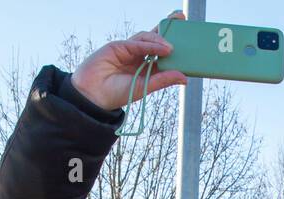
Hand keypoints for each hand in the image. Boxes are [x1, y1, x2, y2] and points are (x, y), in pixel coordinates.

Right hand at [69, 22, 186, 110]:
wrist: (93, 95)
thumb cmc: (116, 94)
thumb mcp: (144, 87)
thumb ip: (163, 80)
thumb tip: (185, 77)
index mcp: (147, 67)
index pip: (164, 53)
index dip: (176, 45)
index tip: (190, 40)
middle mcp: (140, 56)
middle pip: (156, 37)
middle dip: (169, 27)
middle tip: (183, 17)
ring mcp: (129, 50)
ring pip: (147, 38)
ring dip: (160, 40)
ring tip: (172, 49)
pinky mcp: (118, 46)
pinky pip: (137, 43)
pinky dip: (149, 45)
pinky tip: (161, 48)